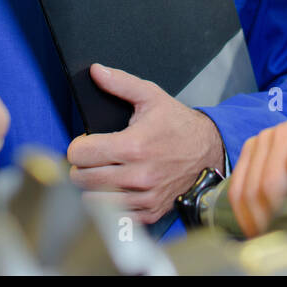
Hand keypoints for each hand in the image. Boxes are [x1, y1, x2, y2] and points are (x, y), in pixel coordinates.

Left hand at [66, 64, 224, 222]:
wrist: (208, 151)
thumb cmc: (178, 124)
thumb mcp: (151, 96)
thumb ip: (121, 83)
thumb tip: (96, 71)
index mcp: (133, 145)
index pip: (80, 154)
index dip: (78, 146)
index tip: (86, 143)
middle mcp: (137, 175)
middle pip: (81, 179)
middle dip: (82, 166)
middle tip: (93, 158)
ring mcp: (143, 197)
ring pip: (92, 200)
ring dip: (92, 187)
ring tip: (102, 173)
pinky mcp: (148, 212)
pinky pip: (112, 216)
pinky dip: (109, 205)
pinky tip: (116, 189)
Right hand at [229, 107, 286, 237]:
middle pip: (270, 182)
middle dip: (274, 218)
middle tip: (285, 240)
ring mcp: (268, 135)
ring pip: (250, 187)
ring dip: (257, 220)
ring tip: (272, 238)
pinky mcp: (253, 146)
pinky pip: (237, 184)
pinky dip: (243, 213)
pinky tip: (256, 228)